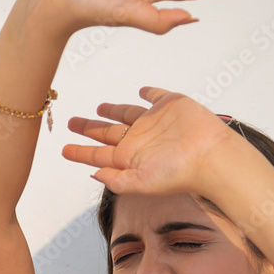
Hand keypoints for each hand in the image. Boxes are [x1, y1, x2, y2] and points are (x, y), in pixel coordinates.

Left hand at [62, 88, 238, 195]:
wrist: (210, 155)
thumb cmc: (179, 173)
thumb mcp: (141, 182)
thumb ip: (116, 180)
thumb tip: (92, 173)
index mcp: (130, 158)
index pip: (98, 155)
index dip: (80, 152)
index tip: (63, 149)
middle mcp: (140, 139)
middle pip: (107, 133)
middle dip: (89, 129)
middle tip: (72, 123)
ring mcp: (155, 121)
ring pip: (127, 114)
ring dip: (112, 111)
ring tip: (99, 108)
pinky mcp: (170, 105)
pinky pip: (155, 96)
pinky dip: (148, 92)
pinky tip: (141, 90)